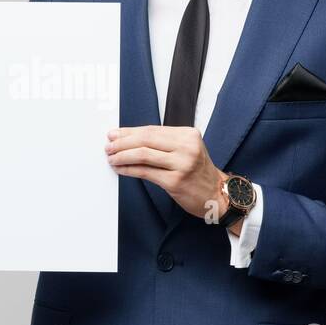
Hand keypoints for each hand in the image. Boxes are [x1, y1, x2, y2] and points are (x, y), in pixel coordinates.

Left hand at [105, 125, 234, 229]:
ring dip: (122, 156)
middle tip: (109, 146)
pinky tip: (120, 169)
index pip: (152, 130)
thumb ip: (164, 142)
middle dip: (122, 142)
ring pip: (143, 154)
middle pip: (146, 140)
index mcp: (189, 134)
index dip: (129, 132)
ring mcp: (182, 164)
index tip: (114, 134)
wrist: (217, 194)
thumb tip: (130, 138)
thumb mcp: (187, 150)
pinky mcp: (175, 181)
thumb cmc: (198, 173)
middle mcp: (187, 147)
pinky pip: (145, 172)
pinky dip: (129, 170)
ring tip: (111, 157)